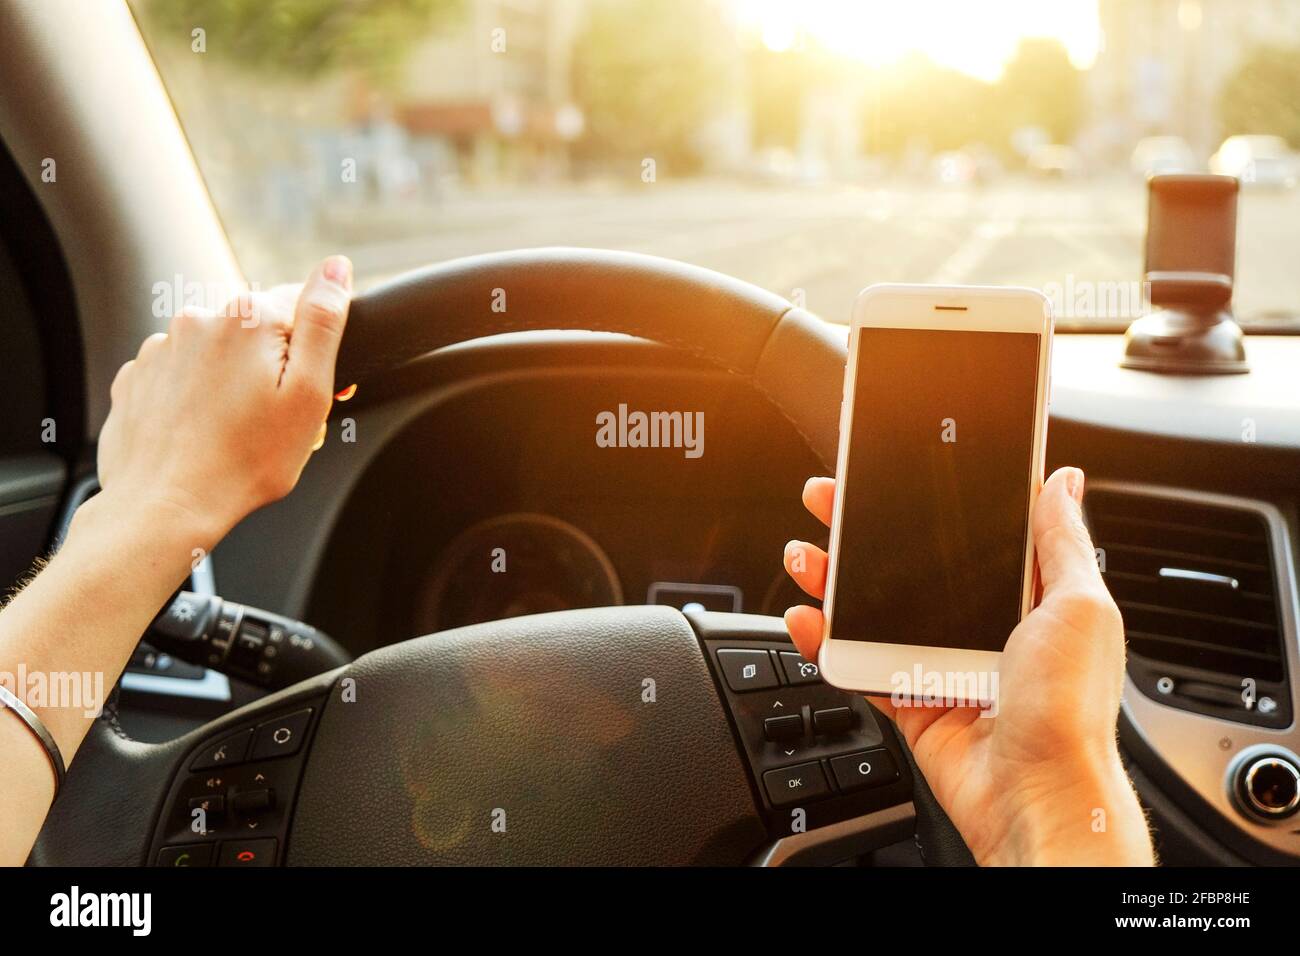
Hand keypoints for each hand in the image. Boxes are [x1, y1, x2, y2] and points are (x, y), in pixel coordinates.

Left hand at [96, 256, 353, 548]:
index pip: (301, 308)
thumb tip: (336, 268)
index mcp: (247, 319)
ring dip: (233, 383)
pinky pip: (180, 377)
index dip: (316, 351)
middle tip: (278, 422)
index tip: (314, 390)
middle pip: (258, 333)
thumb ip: (323, 322)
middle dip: (274, 369)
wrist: (165, 507)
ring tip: (237, 434)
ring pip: (217, 355)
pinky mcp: (137, 378)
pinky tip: (204, 434)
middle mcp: (198, 320)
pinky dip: (195, 399)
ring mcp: (161, 349)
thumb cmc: (244, 462)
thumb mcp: (308, 393)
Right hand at [782, 466, 1153, 865]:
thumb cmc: (1071, 709)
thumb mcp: (1081, 606)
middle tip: (828, 503)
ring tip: (807, 557)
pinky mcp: (911, 701)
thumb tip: (1062, 481)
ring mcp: (942, 664)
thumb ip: (1062, 541)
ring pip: (876, 612)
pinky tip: (811, 618)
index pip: (969, 535)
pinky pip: (861, 663)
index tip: (893, 476)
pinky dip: (829, 641)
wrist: (1037, 794)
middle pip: (910, 568)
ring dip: (835, 580)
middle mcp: (983, 629)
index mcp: (1028, 600)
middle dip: (864, 534)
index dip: (928, 503)